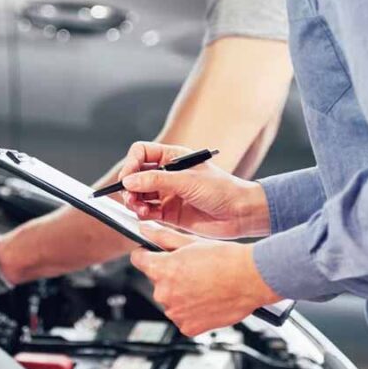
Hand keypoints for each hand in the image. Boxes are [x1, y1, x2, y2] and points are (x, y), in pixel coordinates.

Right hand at [117, 141, 269, 238]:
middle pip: (137, 175)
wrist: (240, 213)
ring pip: (140, 195)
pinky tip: (145, 215)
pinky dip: (142, 213)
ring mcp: (168, 194)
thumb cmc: (221, 190)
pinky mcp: (170, 213)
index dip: (131, 163)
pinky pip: (148, 211)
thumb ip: (156, 180)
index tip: (126, 178)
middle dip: (129, 186)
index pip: (142, 153)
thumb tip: (128, 181)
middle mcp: (168, 175)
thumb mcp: (187, 180)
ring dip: (134, 201)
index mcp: (172, 158)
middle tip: (129, 197)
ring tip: (138, 208)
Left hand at [130, 226, 281, 336]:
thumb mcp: (191, 241)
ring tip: (203, 285)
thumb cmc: (225, 259)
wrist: (251, 278)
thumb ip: (162, 237)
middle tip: (192, 270)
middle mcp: (165, 293)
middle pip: (157, 282)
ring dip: (181, 294)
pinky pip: (183, 318)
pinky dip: (192, 311)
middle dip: (170, 276)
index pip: (138, 260)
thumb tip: (145, 230)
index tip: (153, 255)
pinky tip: (207, 299)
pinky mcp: (188, 327)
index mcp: (162, 269)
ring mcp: (176, 312)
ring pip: (171, 300)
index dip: (147, 255)